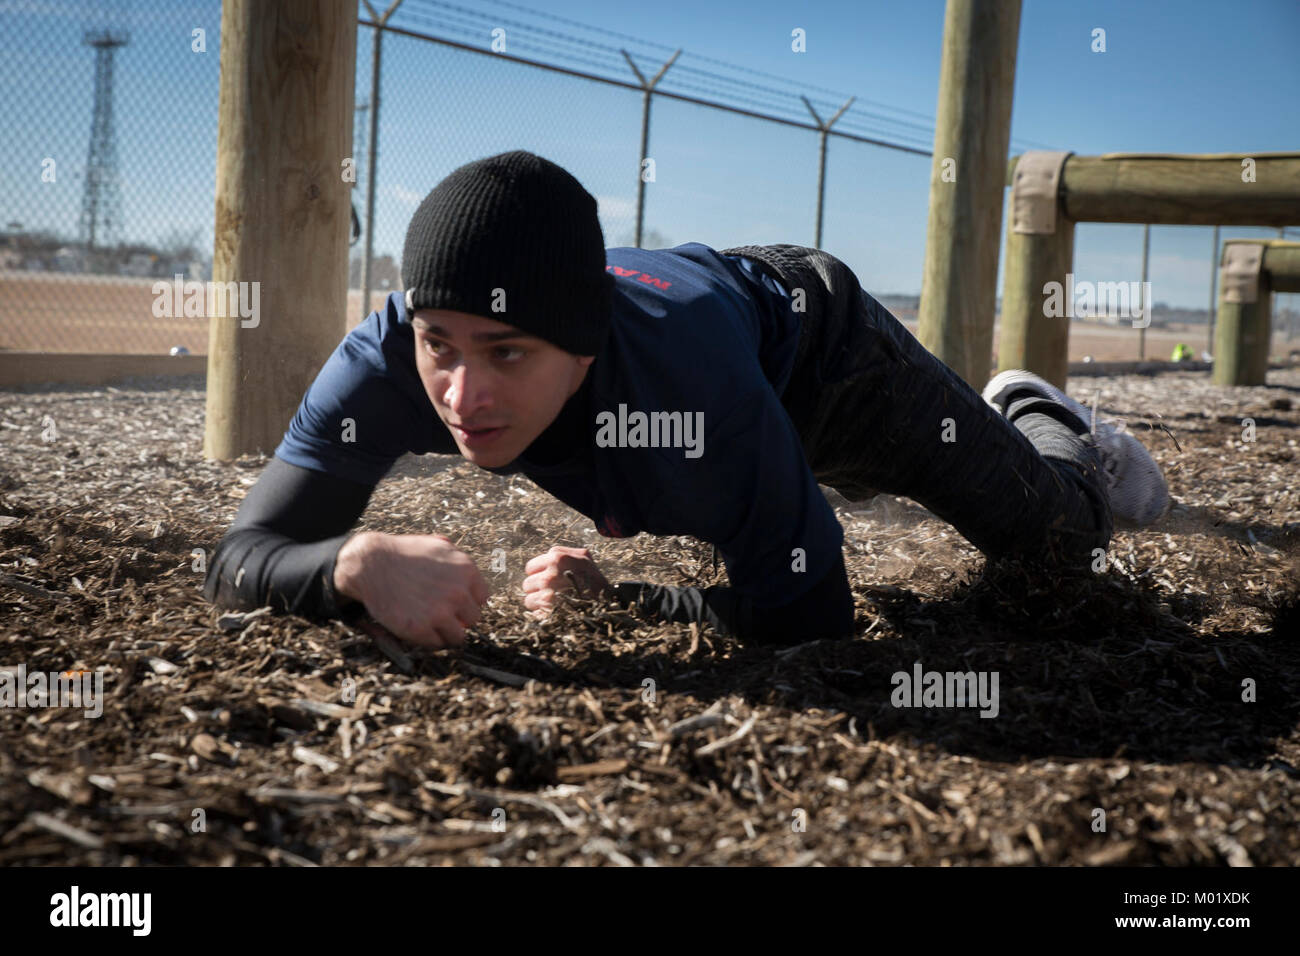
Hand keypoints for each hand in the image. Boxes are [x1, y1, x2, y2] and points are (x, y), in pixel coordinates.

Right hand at [334, 531, 489, 648]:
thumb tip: (468, 575)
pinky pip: (436, 644)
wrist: (370, 564)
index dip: (467, 602)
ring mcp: (440, 612)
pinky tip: (416, 626)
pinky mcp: (420, 629)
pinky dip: (428, 639)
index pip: (482, 598)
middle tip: (440, 614)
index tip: (454, 603)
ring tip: (430, 624)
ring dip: (446, 633)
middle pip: (473, 619)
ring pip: (458, 637)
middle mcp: (458, 593)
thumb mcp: (438, 546)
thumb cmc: (403, 554)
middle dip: (458, 618)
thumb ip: (458, 559)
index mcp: (466, 571)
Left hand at [521, 545, 611, 618]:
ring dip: (539, 604)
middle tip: (553, 594)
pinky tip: (555, 613)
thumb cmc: (596, 581)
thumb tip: (548, 556)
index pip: (530, 567)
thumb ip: (566, 553)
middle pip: (527, 584)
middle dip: (537, 590)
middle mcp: (550, 574)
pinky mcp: (548, 612)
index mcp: (557, 557)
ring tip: (556, 604)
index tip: (549, 580)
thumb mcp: (585, 558)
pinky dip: (542, 616)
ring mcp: (548, 593)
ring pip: (529, 600)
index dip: (538, 574)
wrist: (608, 605)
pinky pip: (535, 614)